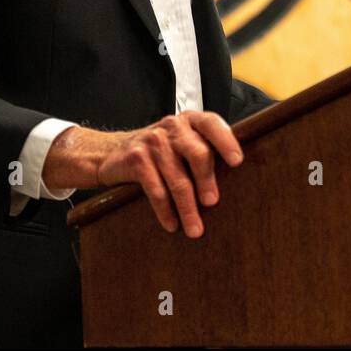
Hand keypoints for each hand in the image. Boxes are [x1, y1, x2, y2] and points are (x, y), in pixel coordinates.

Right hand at [41, 111, 242, 237]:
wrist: (112, 153)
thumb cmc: (160, 152)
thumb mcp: (181, 142)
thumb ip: (204, 148)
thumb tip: (238, 180)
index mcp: (190, 121)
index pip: (212, 124)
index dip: (226, 141)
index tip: (237, 161)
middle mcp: (172, 127)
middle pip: (198, 153)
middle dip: (207, 181)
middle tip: (212, 203)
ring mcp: (153, 141)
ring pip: (177, 179)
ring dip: (188, 208)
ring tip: (195, 229)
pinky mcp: (136, 159)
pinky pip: (155, 190)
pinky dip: (165, 211)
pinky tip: (172, 224)